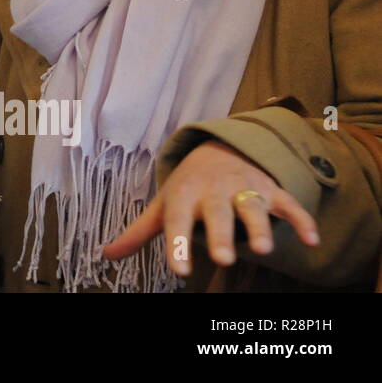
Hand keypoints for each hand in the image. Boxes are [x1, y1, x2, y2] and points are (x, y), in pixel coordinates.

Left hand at [102, 140, 319, 276]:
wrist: (218, 147)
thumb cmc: (187, 187)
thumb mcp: (163, 206)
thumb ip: (139, 233)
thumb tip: (106, 254)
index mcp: (184, 197)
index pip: (178, 223)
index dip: (177, 245)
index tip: (179, 271)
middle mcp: (214, 192)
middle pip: (217, 213)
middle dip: (220, 235)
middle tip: (223, 259)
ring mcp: (243, 188)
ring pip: (252, 206)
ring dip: (259, 226)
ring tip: (263, 250)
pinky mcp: (270, 189)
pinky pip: (288, 203)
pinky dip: (301, 219)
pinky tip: (312, 240)